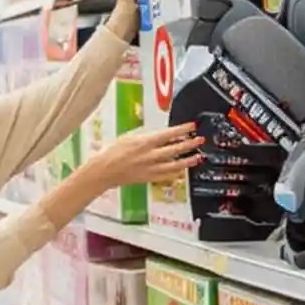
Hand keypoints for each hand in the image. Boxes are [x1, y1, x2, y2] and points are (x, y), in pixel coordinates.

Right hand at [83, 122, 202, 188]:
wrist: (105, 170)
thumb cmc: (113, 152)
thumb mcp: (130, 137)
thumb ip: (147, 136)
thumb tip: (162, 135)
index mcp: (144, 142)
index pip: (168, 134)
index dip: (182, 130)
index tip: (192, 126)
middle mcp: (150, 155)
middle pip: (175, 149)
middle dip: (190, 144)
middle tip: (200, 140)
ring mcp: (151, 168)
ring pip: (174, 164)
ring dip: (188, 160)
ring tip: (198, 157)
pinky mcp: (149, 178)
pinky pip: (167, 175)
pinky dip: (176, 172)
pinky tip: (183, 169)